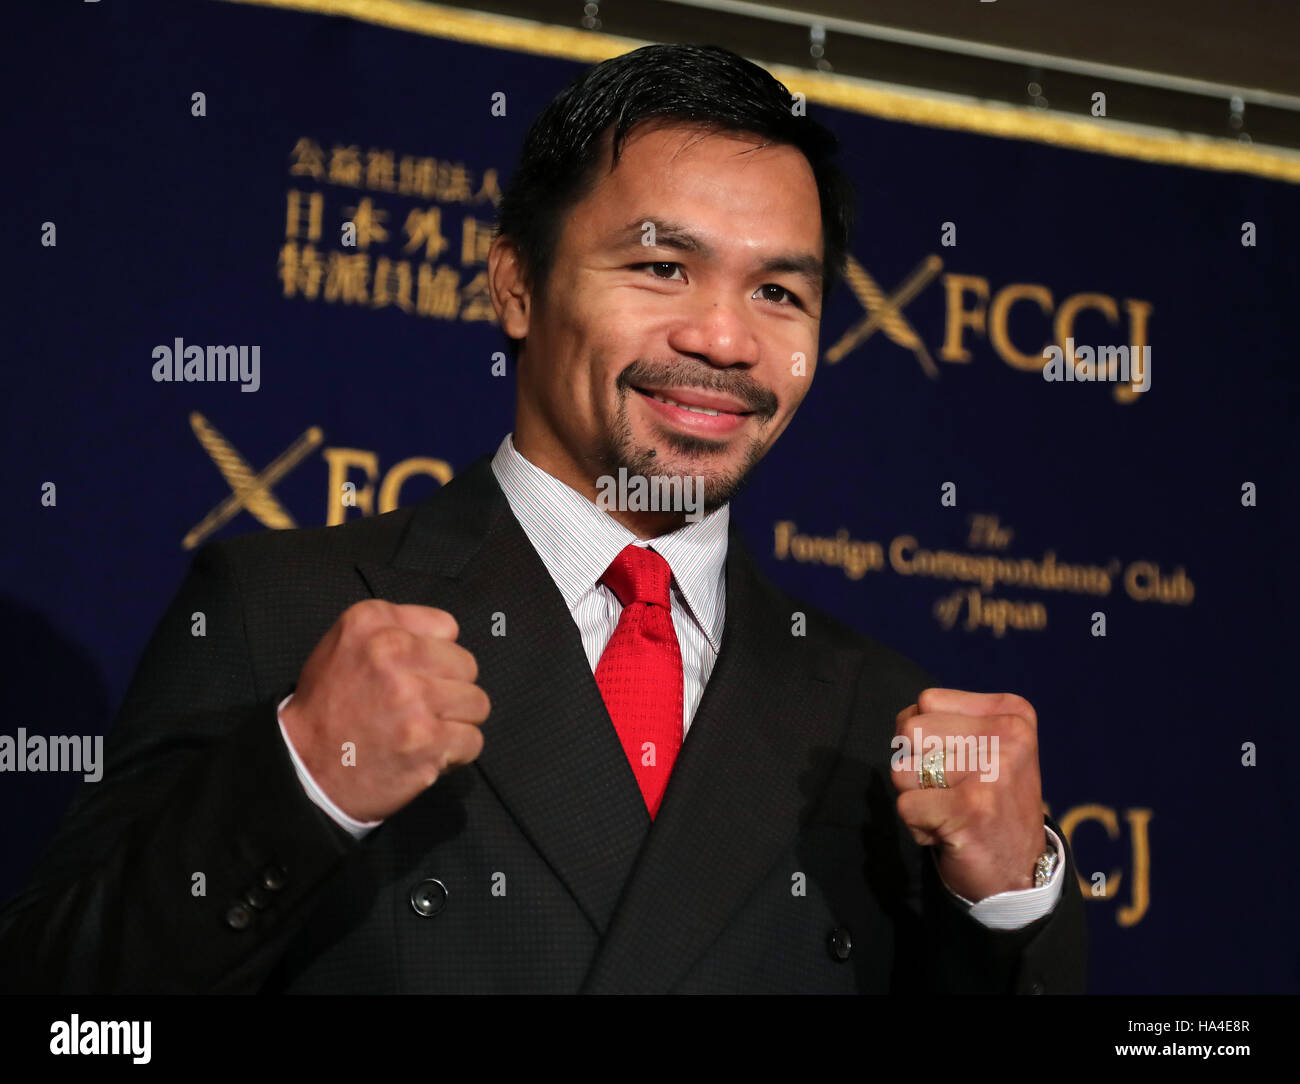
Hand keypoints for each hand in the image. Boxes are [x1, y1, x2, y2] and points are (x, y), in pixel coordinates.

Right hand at [281, 599, 490, 821]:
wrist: (304, 768)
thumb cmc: (328, 706)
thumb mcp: (344, 643)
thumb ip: (395, 627)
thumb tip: (449, 636)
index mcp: (372, 623)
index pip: (447, 627)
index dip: (435, 655)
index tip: (414, 674)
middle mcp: (393, 653)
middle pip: (467, 666)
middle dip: (450, 689)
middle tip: (419, 708)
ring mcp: (413, 699)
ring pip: (477, 704)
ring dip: (456, 722)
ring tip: (423, 731)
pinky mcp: (427, 741)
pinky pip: (473, 740)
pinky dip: (455, 753)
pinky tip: (425, 754)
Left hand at [891, 688, 1043, 901]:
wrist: (1021, 874)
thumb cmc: (989, 802)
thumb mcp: (984, 747)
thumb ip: (944, 722)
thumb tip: (903, 726)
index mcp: (1012, 713)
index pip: (926, 702)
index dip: (924, 738)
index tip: (959, 766)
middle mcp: (1009, 736)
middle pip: (910, 730)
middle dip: (914, 766)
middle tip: (949, 792)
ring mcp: (993, 771)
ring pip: (901, 770)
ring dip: (916, 798)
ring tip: (952, 812)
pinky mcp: (972, 808)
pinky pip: (905, 806)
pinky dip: (917, 827)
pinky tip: (950, 833)